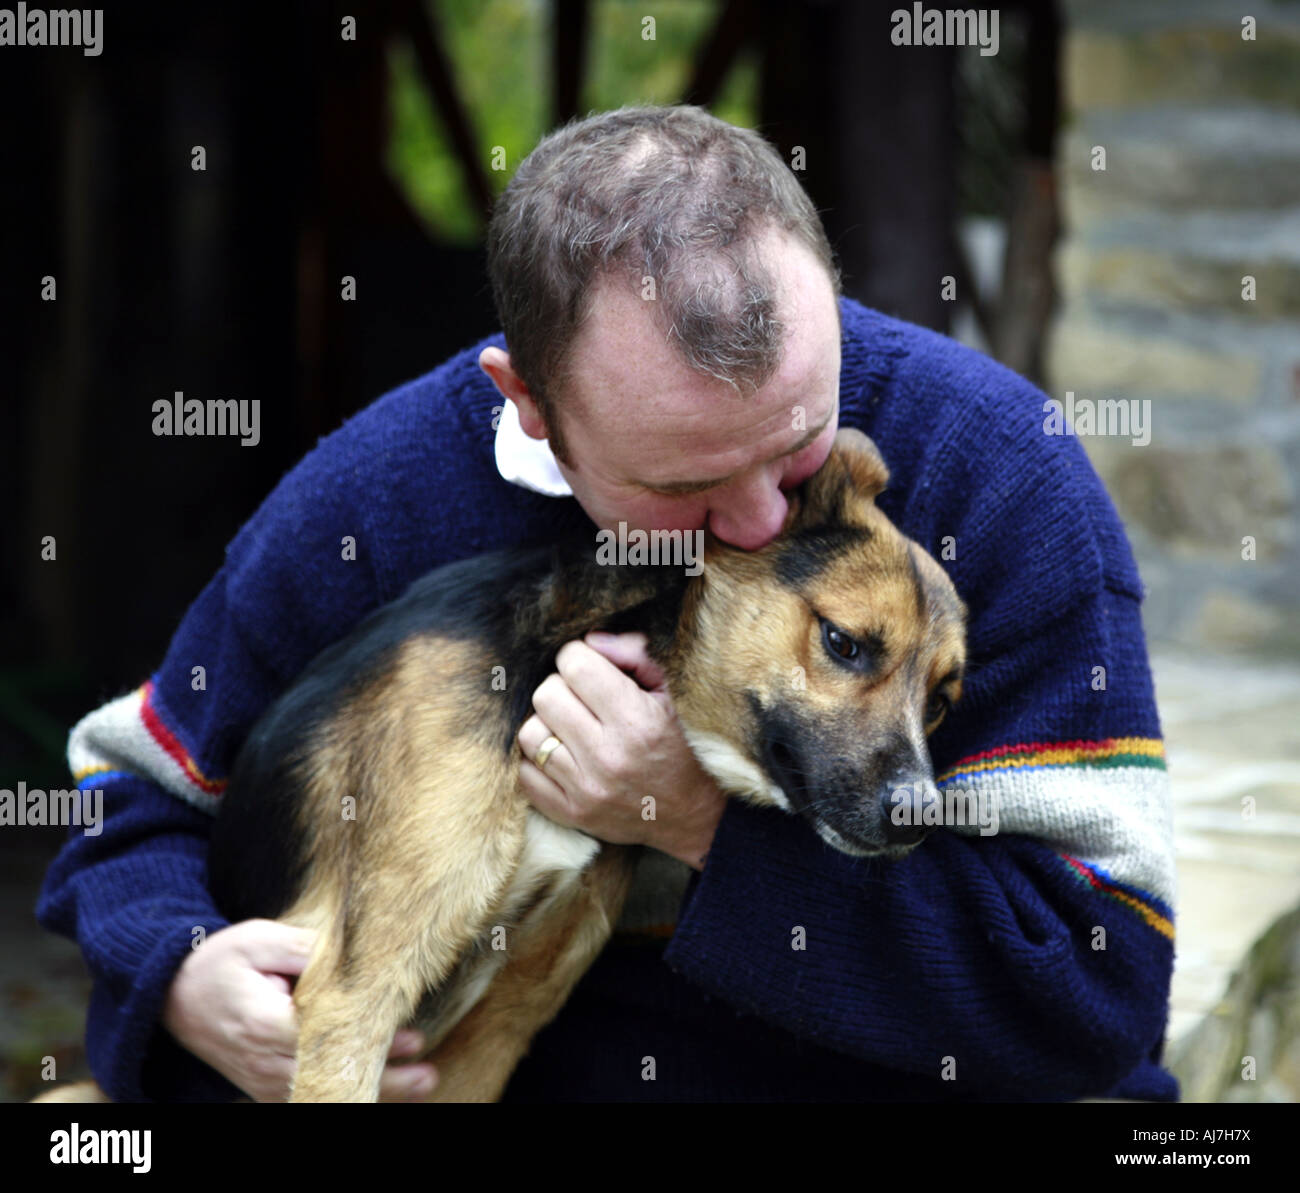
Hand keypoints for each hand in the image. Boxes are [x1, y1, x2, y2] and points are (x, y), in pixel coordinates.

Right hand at [161, 918, 437, 1101]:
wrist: (176, 995)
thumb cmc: (222, 960)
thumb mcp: (260, 938)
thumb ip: (306, 949)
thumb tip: (353, 957)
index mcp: (263, 1021)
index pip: (323, 1038)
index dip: (367, 1041)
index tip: (411, 1036)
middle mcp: (263, 1061)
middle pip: (329, 1074)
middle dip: (382, 1076)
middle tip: (426, 1073)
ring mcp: (263, 1079)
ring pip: (323, 1092)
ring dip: (372, 1090)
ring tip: (420, 1083)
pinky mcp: (265, 1085)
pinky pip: (309, 1096)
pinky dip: (343, 1095)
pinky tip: (382, 1090)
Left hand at [517, 630, 726, 869]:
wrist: (688, 814)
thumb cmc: (679, 744)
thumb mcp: (668, 693)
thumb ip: (633, 656)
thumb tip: (589, 639)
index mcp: (636, 721)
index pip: (575, 665)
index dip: (579, 658)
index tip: (591, 669)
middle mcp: (608, 756)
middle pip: (546, 695)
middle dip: (562, 688)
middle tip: (582, 700)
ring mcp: (585, 790)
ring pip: (530, 733)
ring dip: (548, 724)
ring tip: (571, 729)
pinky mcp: (569, 814)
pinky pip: (525, 774)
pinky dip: (538, 761)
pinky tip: (562, 756)